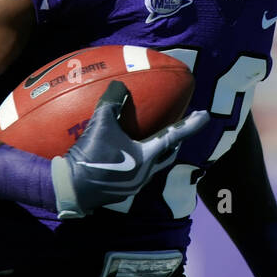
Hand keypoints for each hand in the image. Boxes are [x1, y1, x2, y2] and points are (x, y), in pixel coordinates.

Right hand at [50, 81, 207, 219]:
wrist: (71, 187)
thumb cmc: (91, 155)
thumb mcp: (100, 124)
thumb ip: (112, 103)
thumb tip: (119, 85)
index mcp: (146, 156)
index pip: (174, 136)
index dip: (191, 124)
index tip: (205, 114)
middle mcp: (146, 172)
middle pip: (168, 155)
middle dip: (176, 142)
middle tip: (180, 129)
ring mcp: (135, 184)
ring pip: (155, 166)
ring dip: (158, 154)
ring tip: (156, 142)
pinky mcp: (123, 191)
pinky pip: (139, 174)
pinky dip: (141, 163)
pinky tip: (130, 158)